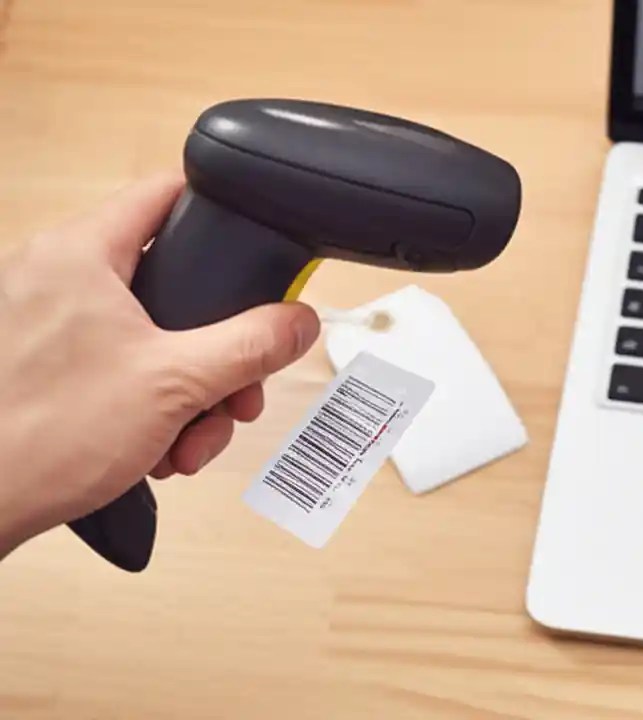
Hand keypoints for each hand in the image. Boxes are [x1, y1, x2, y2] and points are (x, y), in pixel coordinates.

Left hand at [0, 174, 319, 556]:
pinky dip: (148, 405)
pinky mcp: (36, 362)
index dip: (220, 212)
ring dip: (189, 392)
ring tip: (192, 444)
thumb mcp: (177, 384)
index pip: (164, 194)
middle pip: (171, 284)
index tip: (259, 247)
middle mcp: (53, 273)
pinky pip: (114, 364)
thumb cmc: (48, 433)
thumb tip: (302, 321)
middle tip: (239, 394)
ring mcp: (40, 319)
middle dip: (218, 349)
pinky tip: (159, 451)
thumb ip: (250, 345)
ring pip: (148, 335)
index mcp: (80, 252)